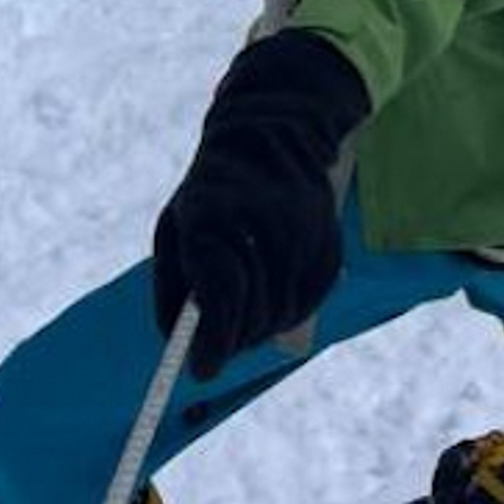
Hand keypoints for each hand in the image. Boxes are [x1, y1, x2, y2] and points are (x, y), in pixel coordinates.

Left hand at [152, 31, 368, 378]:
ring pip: (286, 308)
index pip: (219, 294)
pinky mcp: (329, 235)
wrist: (270, 132)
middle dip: (232, 341)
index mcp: (212, 211)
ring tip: (242, 326)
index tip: (200, 371)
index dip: (211, 341)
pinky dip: (291, 312)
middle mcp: (264, 217)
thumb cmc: (209, 191)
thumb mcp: (175, 228)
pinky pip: (313, 296)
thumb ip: (177, 289)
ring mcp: (303, 225)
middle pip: (253, 309)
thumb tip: (183, 349)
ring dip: (262, 329)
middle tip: (217, 354)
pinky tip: (273, 306)